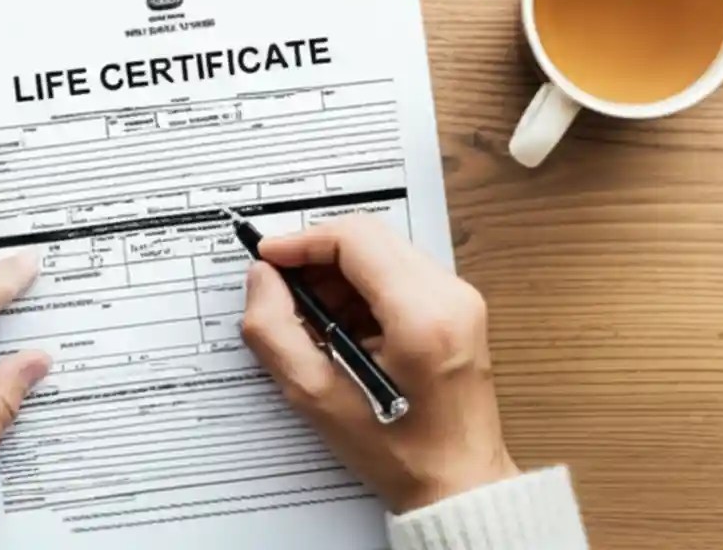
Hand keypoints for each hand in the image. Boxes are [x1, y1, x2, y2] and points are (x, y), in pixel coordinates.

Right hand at [240, 215, 518, 512]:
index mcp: (421, 316)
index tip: (267, 258)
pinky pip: (399, 272)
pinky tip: (342, 326)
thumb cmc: (399, 453)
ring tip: (313, 320)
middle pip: (369, 236)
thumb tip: (262, 279)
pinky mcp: (458, 308)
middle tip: (282, 289)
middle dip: (317, 255)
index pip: (354, 239)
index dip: (301, 241)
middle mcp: (450, 296)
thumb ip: (276, 331)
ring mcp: (460, 299)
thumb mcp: (317, 397)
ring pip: (383, 251)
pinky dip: (361, 287)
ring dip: (338, 273)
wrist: (459, 484)